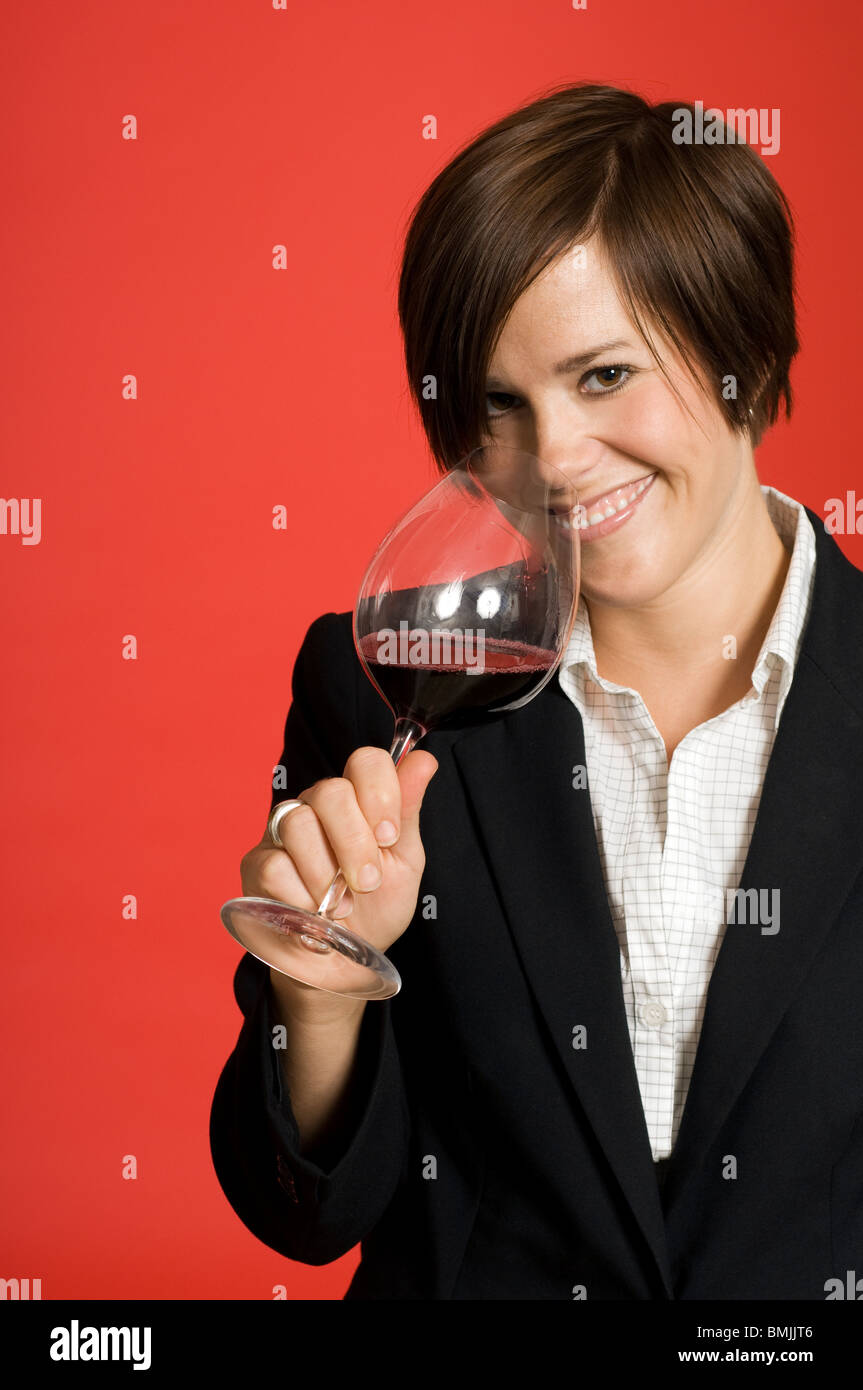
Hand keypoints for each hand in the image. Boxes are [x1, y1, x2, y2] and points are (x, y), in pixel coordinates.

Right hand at [240, 746, 438, 983]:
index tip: (390, 837)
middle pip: (330, 791)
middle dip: (355, 842)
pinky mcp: (256, 864)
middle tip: (368, 882)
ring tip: (342, 904)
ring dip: (327, 874)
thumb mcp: (404, 862)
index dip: (381, 793)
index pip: (366, 761)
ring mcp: (281, 832)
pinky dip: (301, 897)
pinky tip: (313, 914)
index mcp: (356, 799)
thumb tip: (424, 758)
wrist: (345, 963)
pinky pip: (275, 865)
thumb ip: (408, 810)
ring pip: (298, 824)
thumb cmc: (377, 907)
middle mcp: (316, 806)